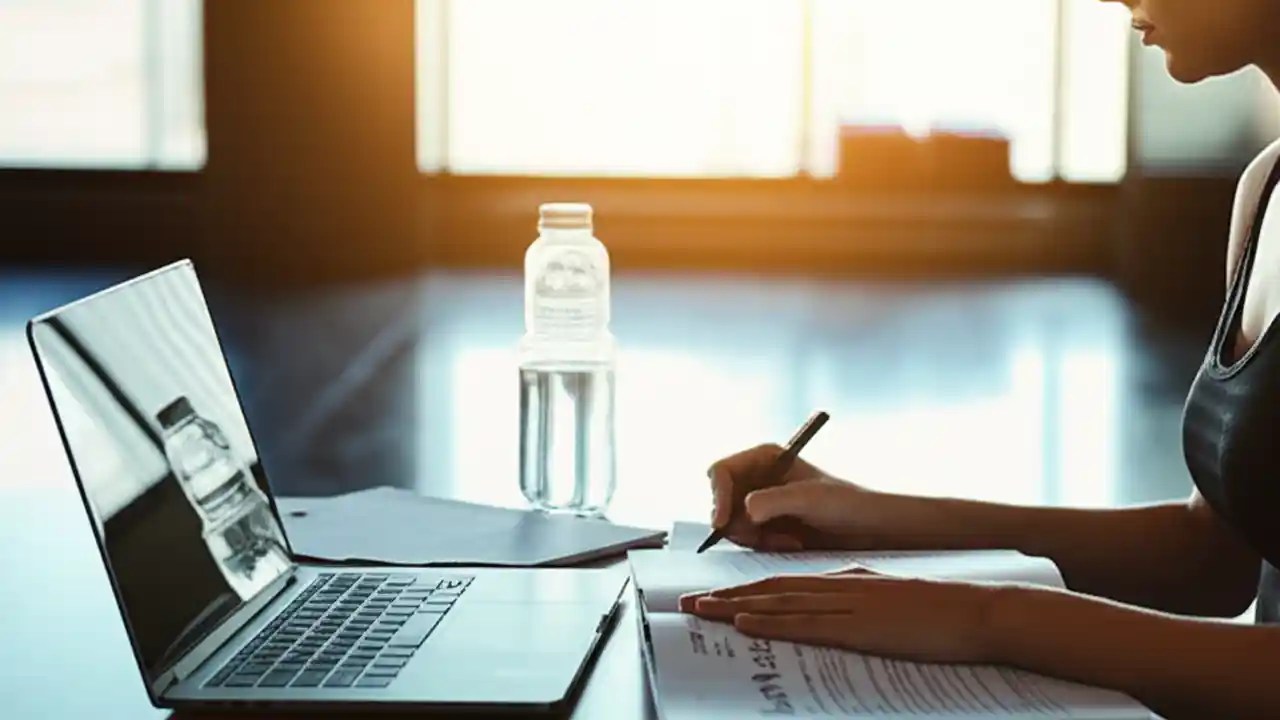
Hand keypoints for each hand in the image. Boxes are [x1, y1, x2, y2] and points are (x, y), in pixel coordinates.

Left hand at [679, 569, 1019, 664]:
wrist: (977, 610)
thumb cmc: (941, 610)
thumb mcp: (890, 597)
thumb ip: (859, 598)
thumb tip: (832, 610)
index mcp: (846, 579)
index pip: (784, 581)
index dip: (745, 588)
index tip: (715, 595)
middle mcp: (839, 586)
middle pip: (769, 588)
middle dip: (724, 595)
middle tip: (686, 603)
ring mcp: (847, 605)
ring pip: (778, 602)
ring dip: (733, 607)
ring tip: (698, 611)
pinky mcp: (858, 627)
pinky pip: (804, 623)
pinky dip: (770, 621)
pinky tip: (745, 622)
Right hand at [708, 443, 882, 550]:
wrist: (867, 527)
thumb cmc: (845, 503)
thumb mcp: (808, 499)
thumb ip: (773, 501)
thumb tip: (744, 510)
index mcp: (764, 457)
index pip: (721, 472)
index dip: (718, 496)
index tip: (722, 522)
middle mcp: (756, 476)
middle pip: (721, 501)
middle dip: (739, 523)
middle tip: (762, 537)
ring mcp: (759, 502)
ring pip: (732, 524)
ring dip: (756, 538)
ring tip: (789, 540)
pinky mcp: (765, 525)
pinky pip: (746, 539)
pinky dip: (764, 545)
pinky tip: (791, 543)